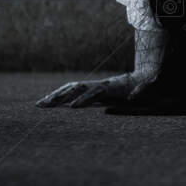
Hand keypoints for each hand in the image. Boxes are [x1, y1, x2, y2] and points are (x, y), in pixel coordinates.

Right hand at [35, 72, 149, 107]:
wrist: (141, 77)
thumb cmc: (144, 86)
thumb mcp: (146, 87)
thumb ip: (141, 90)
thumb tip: (135, 95)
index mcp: (110, 87)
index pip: (94, 93)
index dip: (84, 99)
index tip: (73, 107)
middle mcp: (97, 85)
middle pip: (76, 89)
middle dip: (61, 97)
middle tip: (46, 105)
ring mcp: (91, 85)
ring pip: (69, 89)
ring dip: (55, 96)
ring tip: (39, 105)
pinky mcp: (88, 89)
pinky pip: (69, 91)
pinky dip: (58, 96)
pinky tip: (47, 103)